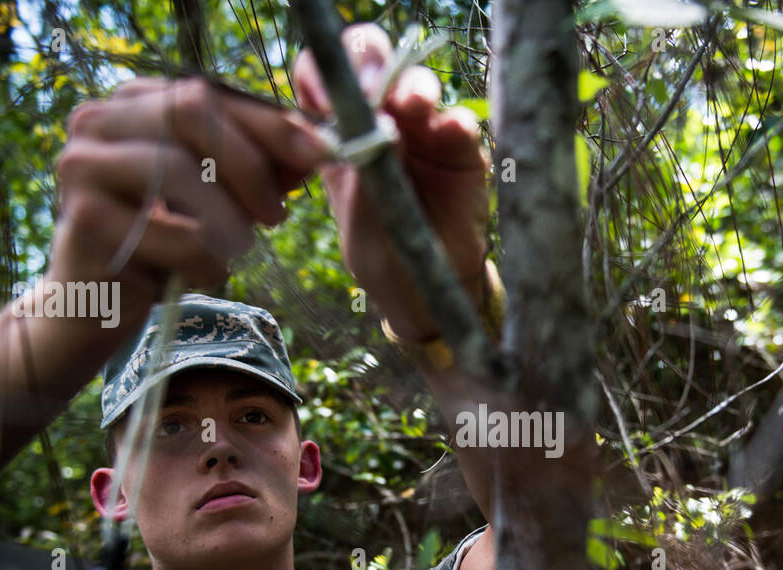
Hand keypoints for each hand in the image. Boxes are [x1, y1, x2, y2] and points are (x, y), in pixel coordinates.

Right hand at [49, 77, 331, 316]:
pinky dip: (205, 260)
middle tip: (276, 215)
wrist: (96, 299)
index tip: (321, 154)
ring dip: (229, 219)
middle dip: (248, 164)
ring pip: (178, 169)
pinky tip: (207, 275)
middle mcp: (99, 119)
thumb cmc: (164, 241)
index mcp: (134, 101)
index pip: (209, 92)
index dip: (271, 123)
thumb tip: (316, 148)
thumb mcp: (218, 197)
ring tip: (240, 250)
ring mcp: (82, 164)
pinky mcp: (83, 219)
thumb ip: (259, 167)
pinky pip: (169, 233)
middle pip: (190, 111)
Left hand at [293, 23, 489, 340]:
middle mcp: (379, 121)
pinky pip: (461, 122)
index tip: (324, 95)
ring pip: (417, 83)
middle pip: (371, 63)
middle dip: (370, 64)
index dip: (320, 74)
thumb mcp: (359, 227)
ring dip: (415, 86)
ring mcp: (423, 131)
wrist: (428, 292)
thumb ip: (363, 180)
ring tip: (414, 104)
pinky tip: (452, 130)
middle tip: (373, 87)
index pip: (320, 80)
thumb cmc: (384, 259)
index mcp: (339, 134)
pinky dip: (457, 120)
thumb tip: (380, 127)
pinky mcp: (462, 149)